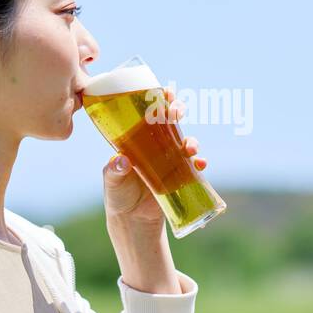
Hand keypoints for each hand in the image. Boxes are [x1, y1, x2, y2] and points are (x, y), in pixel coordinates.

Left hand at [101, 87, 203, 293]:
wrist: (132, 220)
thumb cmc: (118, 195)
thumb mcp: (112, 182)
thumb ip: (114, 171)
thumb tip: (121, 161)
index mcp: (135, 142)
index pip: (146, 115)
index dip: (156, 101)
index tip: (164, 91)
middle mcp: (154, 147)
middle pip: (168, 123)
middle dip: (176, 112)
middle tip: (178, 111)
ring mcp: (168, 160)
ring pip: (184, 142)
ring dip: (191, 140)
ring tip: (191, 147)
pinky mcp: (179, 176)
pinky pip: (193, 166)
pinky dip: (199, 163)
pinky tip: (201, 164)